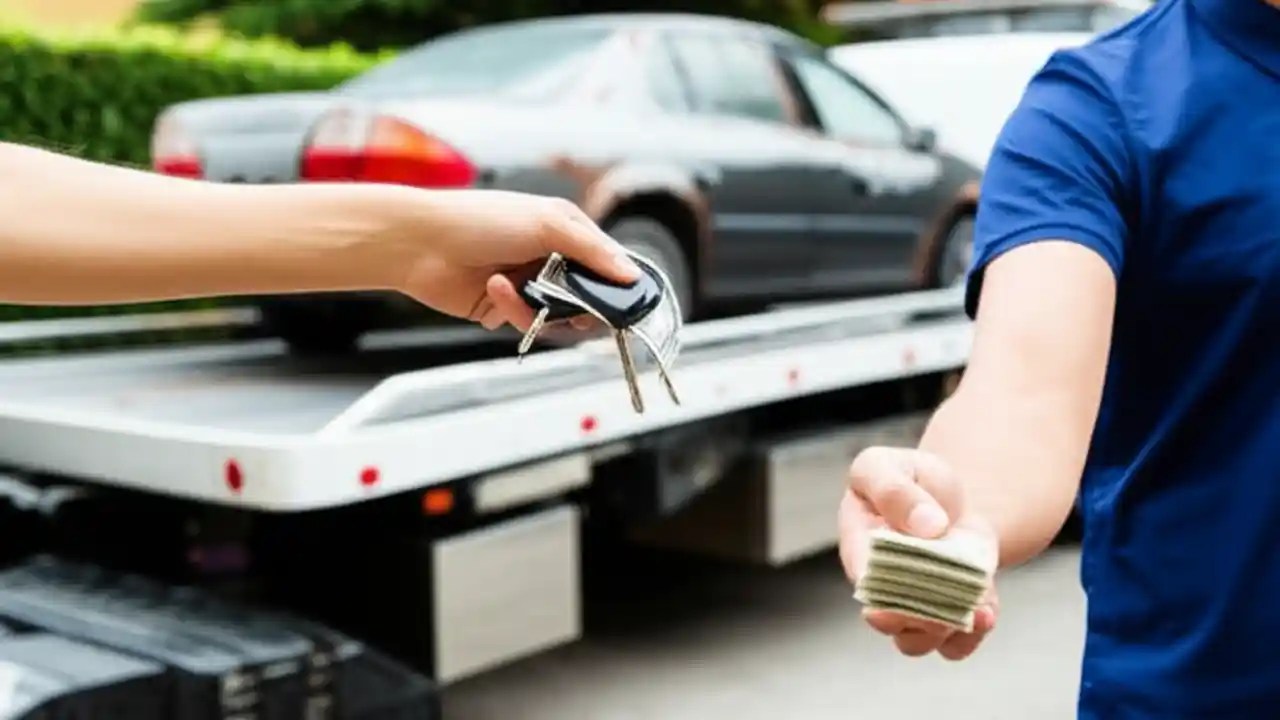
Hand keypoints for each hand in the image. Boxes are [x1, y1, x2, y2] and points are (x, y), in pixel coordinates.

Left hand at [394, 190, 640, 331]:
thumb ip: (593, 250)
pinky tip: (494, 288)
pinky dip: (513, 309)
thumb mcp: (547, 224)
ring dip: (538, 305)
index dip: (617, 282)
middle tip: (576, 309)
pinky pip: (526, 322)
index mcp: (563, 229)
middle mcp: (548, 256)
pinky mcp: (504, 307)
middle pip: (586, 294)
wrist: (418, 243)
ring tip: (512, 286)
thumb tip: (631, 274)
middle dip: (581, 303)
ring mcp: (527, 283)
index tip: (627, 303)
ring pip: (557, 314)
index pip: (605, 260)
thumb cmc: (478, 219)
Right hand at [839, 446, 999, 660]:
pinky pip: (953, 644)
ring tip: (976, 611)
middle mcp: (881, 583)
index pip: (862, 572)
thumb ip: (896, 490)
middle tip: (948, 599)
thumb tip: (929, 526)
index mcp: (858, 544)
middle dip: (918, 615)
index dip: (881, 582)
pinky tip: (987, 611)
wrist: (946, 497)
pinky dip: (972, 634)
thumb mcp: (888, 464)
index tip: (907, 578)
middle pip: (887, 618)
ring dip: (945, 631)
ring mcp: (912, 603)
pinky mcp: (946, 612)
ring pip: (916, 641)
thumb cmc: (907, 477)